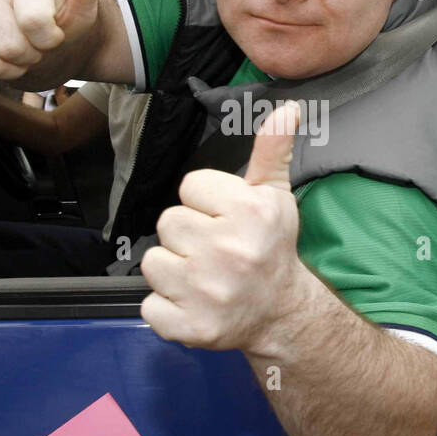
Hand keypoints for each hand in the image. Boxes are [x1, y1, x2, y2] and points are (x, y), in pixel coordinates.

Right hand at [0, 0, 110, 85]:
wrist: (50, 48)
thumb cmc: (66, 25)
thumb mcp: (84, 8)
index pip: (33, 23)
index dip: (49, 40)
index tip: (55, 35)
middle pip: (10, 48)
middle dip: (30, 57)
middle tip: (37, 48)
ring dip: (11, 70)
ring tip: (20, 56)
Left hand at [141, 102, 309, 354]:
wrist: (283, 314)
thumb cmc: (272, 249)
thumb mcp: (274, 196)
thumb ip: (272, 150)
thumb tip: (286, 108)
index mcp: (249, 212)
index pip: (189, 187)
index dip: (204, 203)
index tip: (224, 220)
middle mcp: (228, 251)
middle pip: (168, 222)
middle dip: (187, 236)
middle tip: (214, 250)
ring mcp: (207, 292)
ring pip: (153, 263)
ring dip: (173, 271)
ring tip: (203, 276)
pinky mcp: (191, 326)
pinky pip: (150, 306)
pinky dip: (166, 307)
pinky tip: (193, 302)